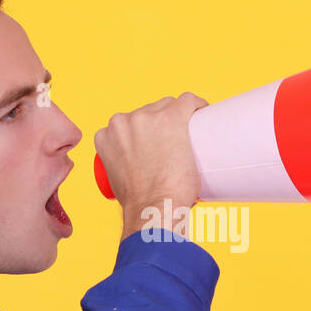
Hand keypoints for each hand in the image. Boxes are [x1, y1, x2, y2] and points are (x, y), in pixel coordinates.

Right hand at [94, 92, 206, 239]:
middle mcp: (123, 122)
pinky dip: (196, 105)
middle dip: (162, 125)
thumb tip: (142, 176)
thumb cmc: (140, 203)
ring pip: (168, 106)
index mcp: (106, 135)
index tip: (158, 141)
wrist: (152, 208)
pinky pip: (187, 101)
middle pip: (149, 112)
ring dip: (178, 118)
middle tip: (177, 145)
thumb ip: (124, 168)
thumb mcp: (118, 179)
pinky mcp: (171, 118)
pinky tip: (203, 112)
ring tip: (190, 137)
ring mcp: (146, 117)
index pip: (129, 123)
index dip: (145, 130)